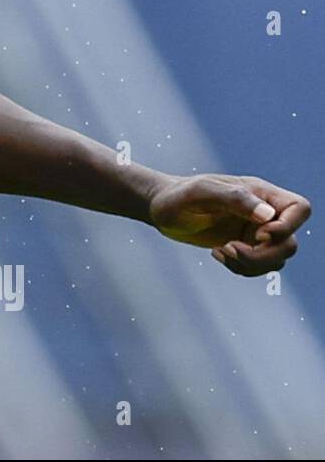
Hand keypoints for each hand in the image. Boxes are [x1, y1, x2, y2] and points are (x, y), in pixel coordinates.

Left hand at [147, 173, 308, 275]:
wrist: (161, 208)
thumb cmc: (180, 195)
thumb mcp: (202, 192)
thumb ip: (235, 199)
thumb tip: (268, 215)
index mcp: (260, 194)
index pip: (300, 209)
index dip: (287, 227)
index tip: (257, 234)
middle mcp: (263, 213)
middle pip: (290, 242)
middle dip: (263, 255)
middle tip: (229, 248)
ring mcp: (255, 232)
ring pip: (277, 259)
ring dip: (251, 264)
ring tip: (221, 251)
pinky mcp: (245, 247)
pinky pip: (260, 268)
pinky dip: (242, 268)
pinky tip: (217, 254)